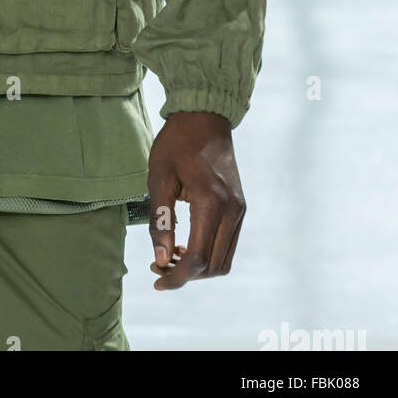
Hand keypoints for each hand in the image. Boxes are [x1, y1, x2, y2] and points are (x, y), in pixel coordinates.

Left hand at [147, 111, 245, 289]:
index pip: (198, 258)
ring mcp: (240, 210)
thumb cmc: (176, 144)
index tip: (157, 279)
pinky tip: (186, 244)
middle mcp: (232, 210)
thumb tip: (161, 258)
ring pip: (223, 259)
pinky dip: (208, 253)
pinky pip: (227, 244)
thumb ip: (160, 220)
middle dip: (186, 275)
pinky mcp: (240, 208)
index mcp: (210, 202)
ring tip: (170, 256)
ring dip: (198, 267)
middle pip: (213, 265)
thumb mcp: (159, 177)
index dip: (177, 276)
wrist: (205, 118)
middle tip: (158, 265)